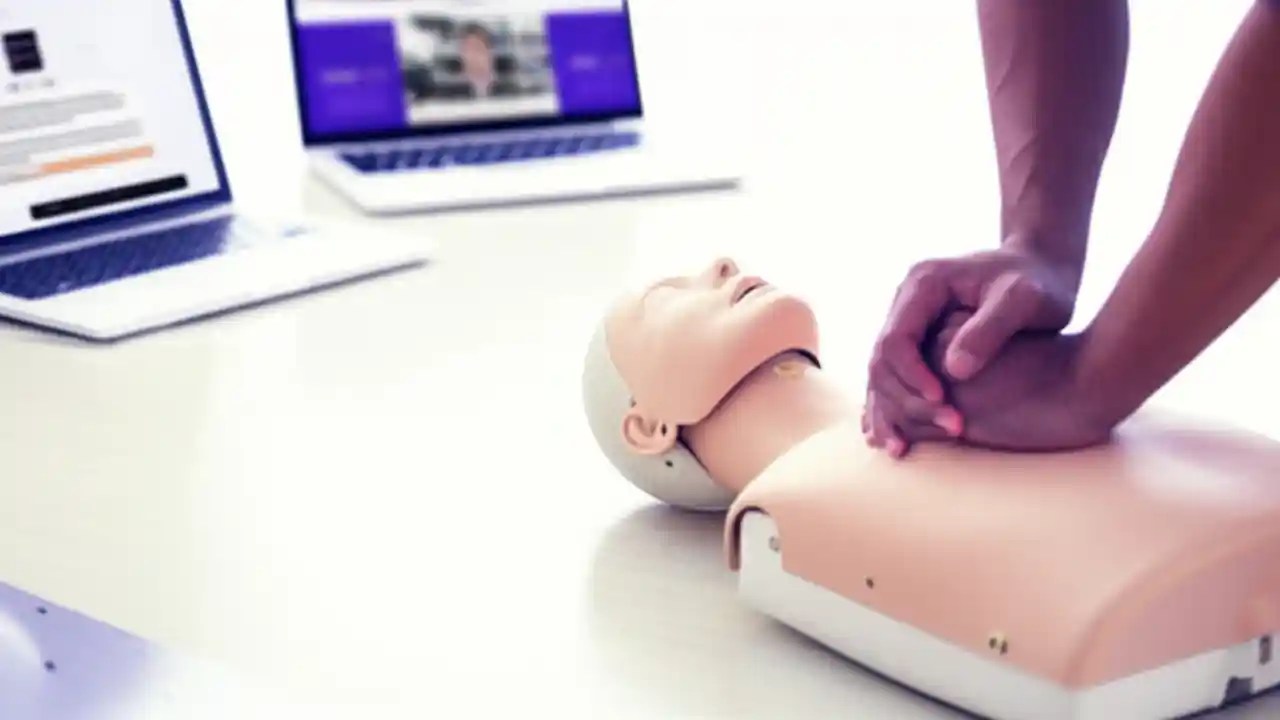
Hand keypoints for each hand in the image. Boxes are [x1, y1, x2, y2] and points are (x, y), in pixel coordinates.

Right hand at [864, 243, 1080, 455]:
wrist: (1044, 267)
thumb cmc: (1040, 281)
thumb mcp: (1023, 299)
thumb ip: (990, 329)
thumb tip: (954, 370)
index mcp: (924, 284)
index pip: (897, 339)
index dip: (913, 376)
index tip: (943, 402)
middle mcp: (907, 301)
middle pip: (882, 360)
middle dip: (901, 401)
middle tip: (935, 433)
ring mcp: (910, 320)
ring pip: (882, 372)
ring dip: (889, 412)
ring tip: (898, 449)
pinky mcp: (920, 338)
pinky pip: (897, 376)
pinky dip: (894, 406)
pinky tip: (897, 436)